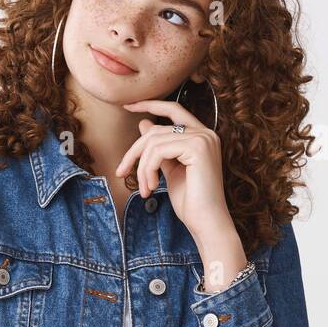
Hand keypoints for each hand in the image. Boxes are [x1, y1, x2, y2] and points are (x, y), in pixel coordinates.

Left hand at [116, 99, 230, 238]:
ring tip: (144, 188)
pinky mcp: (198, 148)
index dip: (150, 104)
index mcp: (201, 136)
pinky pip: (158, 151)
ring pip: (153, 141)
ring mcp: (203, 138)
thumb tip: (144, 124)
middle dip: (134, 152)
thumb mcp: (169, 169)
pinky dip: (148, 169)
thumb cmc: (190, 201)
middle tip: (121, 172)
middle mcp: (205, 133)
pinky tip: (152, 187)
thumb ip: (159, 147)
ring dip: (141, 167)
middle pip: (155, 130)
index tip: (127, 105)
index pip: (173, 109)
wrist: (206, 222)